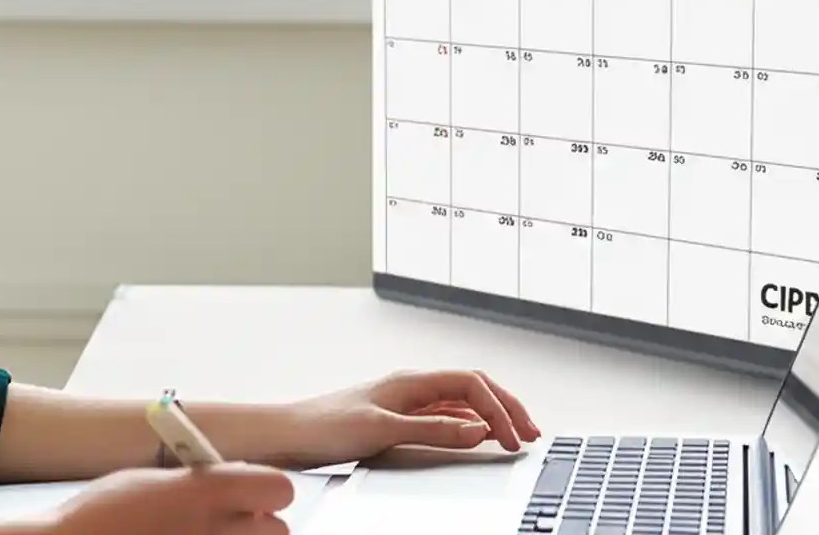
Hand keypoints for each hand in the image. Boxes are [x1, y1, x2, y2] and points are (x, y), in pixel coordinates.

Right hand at [51, 463, 294, 534]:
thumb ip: (197, 482)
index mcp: (206, 492)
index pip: (279, 489)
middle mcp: (216, 529)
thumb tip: (232, 479)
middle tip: (229, 526)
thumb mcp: (150, 482)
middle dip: (258, 528)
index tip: (256, 495)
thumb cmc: (99, 517)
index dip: (268, 491)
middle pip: (278, 531)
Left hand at [282, 369, 540, 465]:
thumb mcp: (383, 429)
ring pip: (461, 402)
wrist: (288, 433)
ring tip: (513, 435)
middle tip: (530, 433)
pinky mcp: (397, 418)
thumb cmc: (324, 425)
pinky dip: (467, 426)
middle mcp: (411, 386)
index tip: (514, 437)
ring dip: (490, 416)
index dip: (499, 407)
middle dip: (505, 407)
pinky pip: (444, 416)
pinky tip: (476, 438)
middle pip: (473, 388)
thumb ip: (432, 430)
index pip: (471, 383)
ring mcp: (405, 402)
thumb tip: (476, 430)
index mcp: (411, 380)